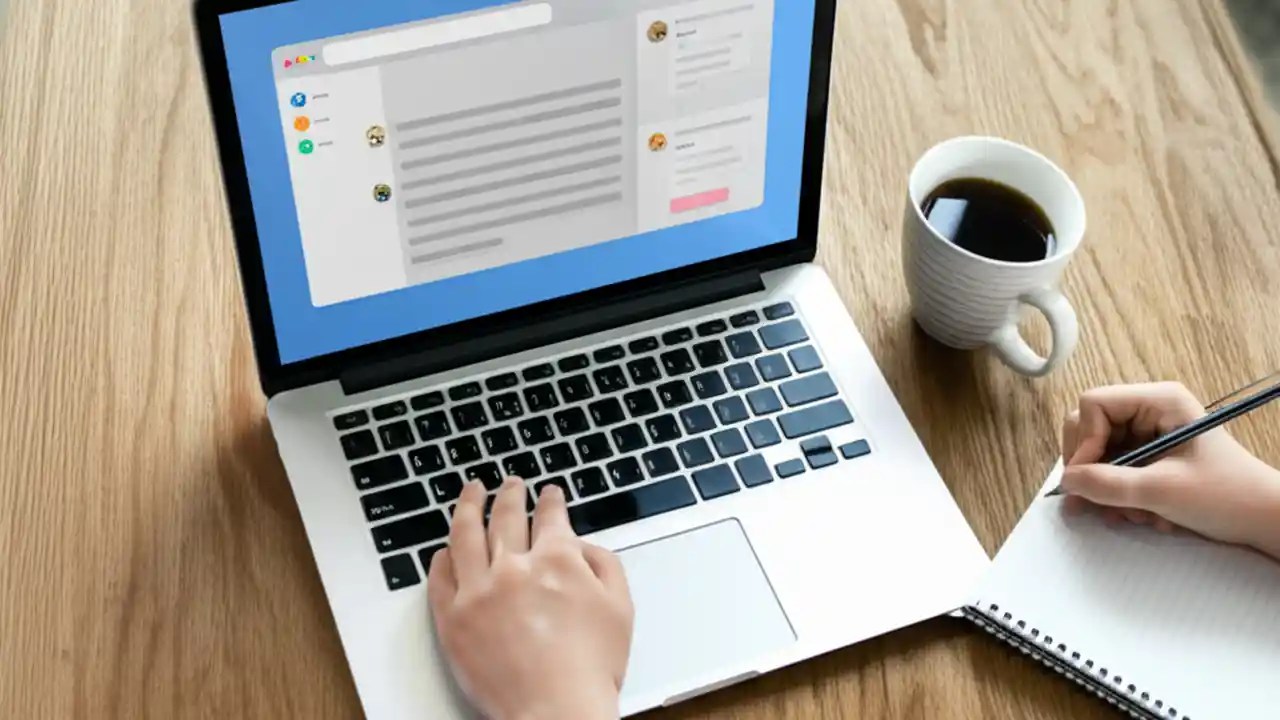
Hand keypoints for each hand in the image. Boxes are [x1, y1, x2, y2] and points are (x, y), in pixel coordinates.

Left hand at [428, 479, 633, 719]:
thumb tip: (583, 546)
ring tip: (471, 493)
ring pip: (465, 533)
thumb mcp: (621, 607)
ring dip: (469, 506)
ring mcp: (478, 591)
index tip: (549, 494)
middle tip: (510, 484)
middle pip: (507, 516)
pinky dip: (442, 556)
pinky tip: (444, 548)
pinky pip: (439, 576)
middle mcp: (514, 567)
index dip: (551, 500)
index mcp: (557, 560)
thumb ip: (604, 564)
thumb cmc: (590, 668)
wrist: (556, 710)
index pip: (551, 516)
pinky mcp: (453, 618)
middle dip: (510, 494)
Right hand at [1060, 382, 1279, 558]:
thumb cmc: (1228, 496)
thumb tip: (1067, 482)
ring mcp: (1149, 433)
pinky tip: (1140, 514)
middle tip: (1097, 500)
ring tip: (1131, 513)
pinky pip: (1113, 470)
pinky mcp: (1150, 456)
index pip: (1094, 405)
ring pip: (1099, 453)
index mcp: (1160, 401)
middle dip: (1091, 467)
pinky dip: (1118, 495)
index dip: (1084, 441)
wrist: (1265, 520)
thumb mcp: (1163, 491)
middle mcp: (1150, 411)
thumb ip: (1109, 485)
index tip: (1086, 477)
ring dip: (1106, 488)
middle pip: (1090, 427)